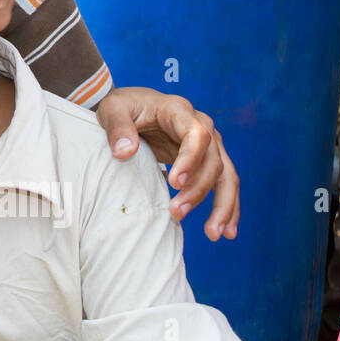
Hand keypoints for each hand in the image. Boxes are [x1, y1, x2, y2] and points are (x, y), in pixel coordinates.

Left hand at [94, 87, 239, 241]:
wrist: (132, 107)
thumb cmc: (122, 107)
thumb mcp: (112, 109)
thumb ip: (117, 127)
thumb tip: (125, 152)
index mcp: (179, 110)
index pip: (197, 135)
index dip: (190, 160)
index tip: (174, 183)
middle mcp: (201, 126)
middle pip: (213, 161)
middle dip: (198, 190)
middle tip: (177, 213)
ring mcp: (208, 145)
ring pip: (226, 176)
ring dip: (223, 206)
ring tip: (213, 233)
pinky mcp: (206, 161)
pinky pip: (224, 184)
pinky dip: (228, 207)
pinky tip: (226, 231)